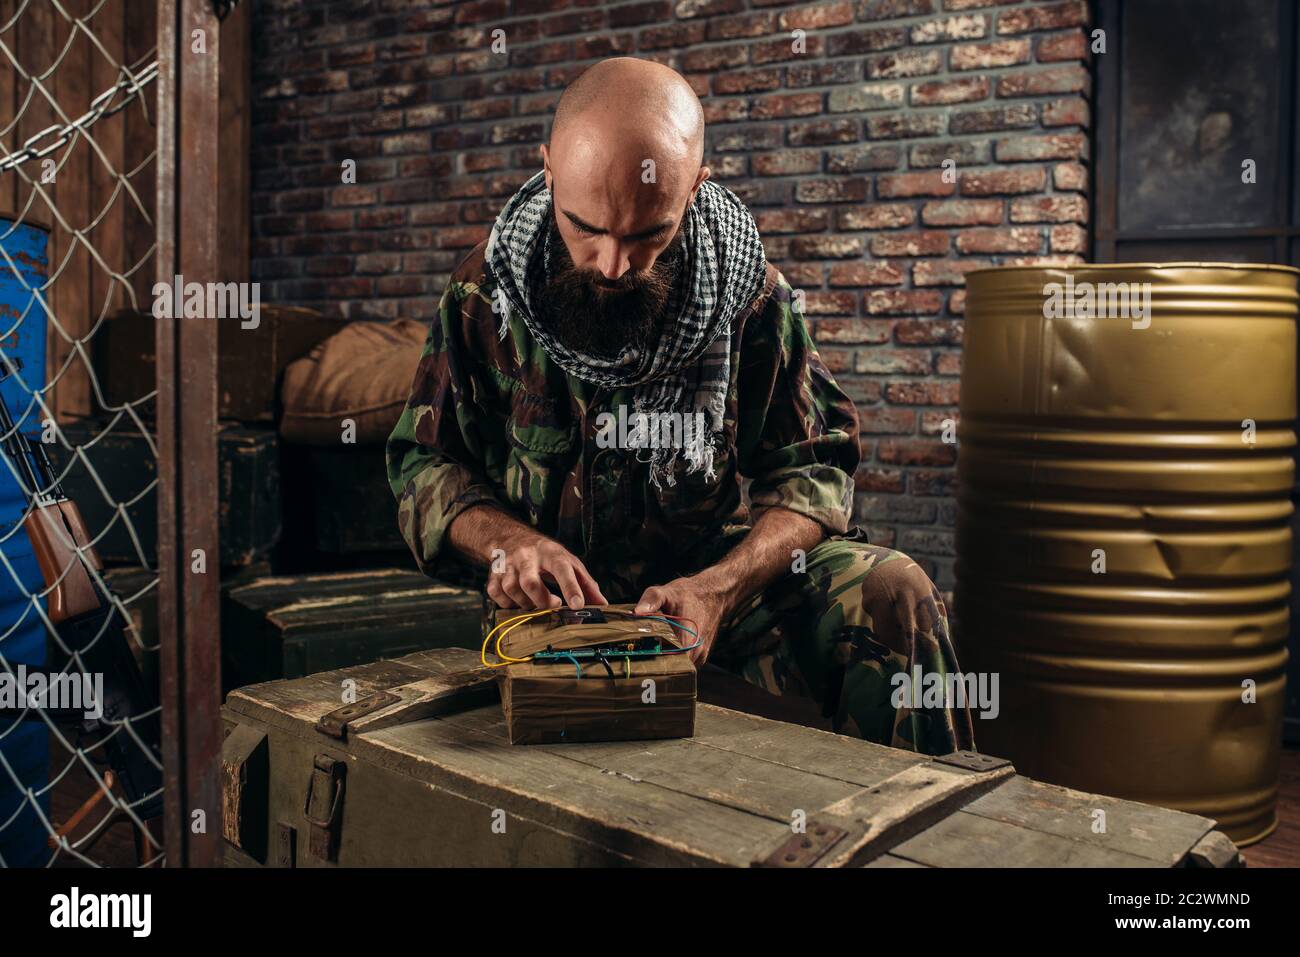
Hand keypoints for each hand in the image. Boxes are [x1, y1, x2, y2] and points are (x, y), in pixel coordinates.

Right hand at [488, 536, 607, 610]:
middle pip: (530, 582)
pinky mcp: (493, 574)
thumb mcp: (569, 562)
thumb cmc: (546, 555)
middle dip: (542, 600)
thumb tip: (602, 604)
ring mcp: (507, 565)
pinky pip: (497, 594)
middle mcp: (526, 556)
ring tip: (537, 602)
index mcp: (550, 552)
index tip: (578, 605)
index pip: (562, 568)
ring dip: (526, 603)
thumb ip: (586, 584)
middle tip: (554, 604)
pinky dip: (508, 603)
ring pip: (512, 590)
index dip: (571, 587)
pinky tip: (519, 600)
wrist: (511, 538)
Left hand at [635, 575, 729, 664]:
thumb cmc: (688, 594)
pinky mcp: (700, 656)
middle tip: (637, 662)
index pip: (669, 666)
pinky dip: (674, 660)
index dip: (652, 668)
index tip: (637, 663)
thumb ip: (651, 601)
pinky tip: (662, 651)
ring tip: (648, 656)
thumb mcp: (666, 592)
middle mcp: (696, 652)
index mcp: (687, 640)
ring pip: (679, 669)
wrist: (714, 595)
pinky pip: (685, 664)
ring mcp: (700, 656)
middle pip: (672, 671)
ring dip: (665, 664)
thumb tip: (637, 611)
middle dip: (654, 668)